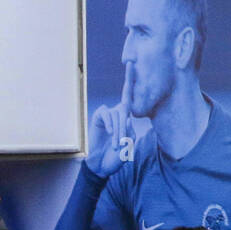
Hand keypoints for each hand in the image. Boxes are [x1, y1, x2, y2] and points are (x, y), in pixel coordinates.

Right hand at [84, 64, 134, 179]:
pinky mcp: (99, 117)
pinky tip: (109, 135)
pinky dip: (110, 125)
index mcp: (126, 118)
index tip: (131, 63)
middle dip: (124, 127)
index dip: (131, 80)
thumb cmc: (116, 157)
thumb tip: (126, 118)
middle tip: (120, 143)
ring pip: (118, 114)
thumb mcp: (128, 146)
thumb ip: (130, 132)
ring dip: (118, 131)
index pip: (130, 97)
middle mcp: (118, 113)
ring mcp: (108, 115)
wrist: (101, 166)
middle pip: (126, 109)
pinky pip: (107, 114)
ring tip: (115, 145)